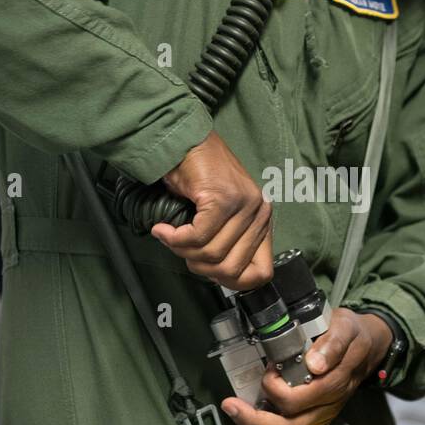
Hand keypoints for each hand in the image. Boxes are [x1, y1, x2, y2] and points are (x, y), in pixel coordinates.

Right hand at [151, 130, 272, 290]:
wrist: (182, 142)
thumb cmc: (196, 178)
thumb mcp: (219, 217)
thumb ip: (226, 243)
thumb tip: (218, 277)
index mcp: (262, 220)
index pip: (261, 273)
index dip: (233, 282)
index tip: (209, 272)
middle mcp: (259, 212)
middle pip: (231, 269)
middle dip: (200, 267)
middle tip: (181, 251)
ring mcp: (243, 205)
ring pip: (212, 254)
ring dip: (183, 251)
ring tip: (170, 236)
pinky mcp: (222, 199)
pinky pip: (197, 237)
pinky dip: (175, 239)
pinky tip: (162, 230)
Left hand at [221, 309, 393, 424]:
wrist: (368, 346)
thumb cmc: (352, 335)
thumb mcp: (346, 327)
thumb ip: (332, 343)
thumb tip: (314, 364)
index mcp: (333, 385)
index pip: (296, 401)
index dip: (273, 388)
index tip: (267, 367)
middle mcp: (326, 408)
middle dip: (254, 422)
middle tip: (231, 405)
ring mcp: (320, 418)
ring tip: (237, 413)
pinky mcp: (314, 421)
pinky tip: (254, 422)